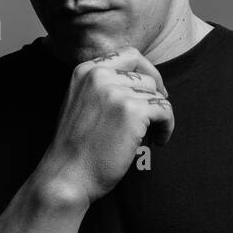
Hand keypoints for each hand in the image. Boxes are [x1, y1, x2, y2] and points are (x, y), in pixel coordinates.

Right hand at [37, 46, 173, 206]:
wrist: (66, 176)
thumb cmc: (75, 149)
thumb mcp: (79, 104)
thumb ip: (101, 87)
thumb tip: (142, 82)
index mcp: (84, 70)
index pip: (130, 56)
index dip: (147, 72)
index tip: (153, 92)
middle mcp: (99, 75)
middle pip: (146, 77)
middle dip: (154, 99)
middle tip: (153, 121)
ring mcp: (115, 91)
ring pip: (157, 95)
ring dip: (159, 117)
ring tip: (149, 137)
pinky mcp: (133, 110)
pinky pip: (165, 111)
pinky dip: (167, 127)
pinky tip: (157, 142)